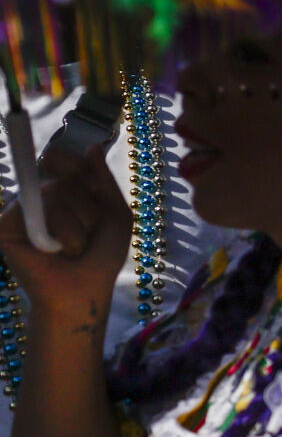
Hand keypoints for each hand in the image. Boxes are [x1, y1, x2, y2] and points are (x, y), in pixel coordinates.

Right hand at [0, 145, 129, 327]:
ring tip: (70, 249)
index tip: (91, 190)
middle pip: (65, 177)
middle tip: (85, 235)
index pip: (60, 157)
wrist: (84, 290)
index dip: (76, 167)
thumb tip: (92, 146)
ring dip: (78, 228)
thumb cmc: (101, 255)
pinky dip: (60, 236)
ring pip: (56, 194)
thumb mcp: (115, 213)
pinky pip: (40, 213)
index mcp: (59, 188)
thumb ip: (103, 179)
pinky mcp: (5, 225)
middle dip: (89, 209)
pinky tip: (53, 252)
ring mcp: (19, 209)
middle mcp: (36, 195)